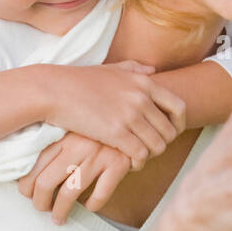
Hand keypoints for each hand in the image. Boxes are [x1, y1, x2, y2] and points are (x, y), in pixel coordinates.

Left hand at [17, 132, 133, 224]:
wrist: (137, 119)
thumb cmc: (102, 127)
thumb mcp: (76, 127)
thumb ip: (59, 143)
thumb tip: (33, 170)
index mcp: (63, 136)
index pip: (35, 166)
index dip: (27, 186)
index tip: (28, 195)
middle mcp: (78, 146)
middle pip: (47, 182)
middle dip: (40, 202)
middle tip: (42, 209)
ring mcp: (99, 156)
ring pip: (70, 192)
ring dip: (61, 211)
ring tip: (59, 218)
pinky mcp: (119, 164)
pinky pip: (101, 193)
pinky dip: (93, 204)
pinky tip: (90, 207)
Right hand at [40, 61, 186, 169]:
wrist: (52, 90)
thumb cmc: (78, 80)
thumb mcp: (111, 68)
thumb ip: (134, 68)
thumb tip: (153, 70)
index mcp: (144, 83)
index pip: (179, 107)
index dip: (178, 124)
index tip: (169, 132)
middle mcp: (141, 98)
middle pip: (170, 131)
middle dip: (162, 143)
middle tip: (148, 148)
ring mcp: (130, 115)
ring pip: (157, 145)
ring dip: (150, 155)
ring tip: (138, 156)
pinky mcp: (116, 133)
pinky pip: (140, 154)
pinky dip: (138, 162)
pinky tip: (128, 162)